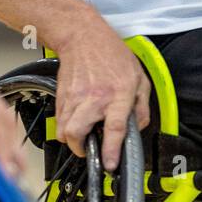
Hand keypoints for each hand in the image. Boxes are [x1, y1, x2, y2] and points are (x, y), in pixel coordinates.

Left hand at [0, 25, 24, 177]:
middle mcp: (4, 118)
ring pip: (14, 156)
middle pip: (15, 158)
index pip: (2, 147)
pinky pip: (6, 149)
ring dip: (1, 171)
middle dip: (4, 178)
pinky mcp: (1, 124)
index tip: (3, 187)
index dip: (2, 169)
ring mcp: (5, 121)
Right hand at [53, 13, 149, 171]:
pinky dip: (65, 126)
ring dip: (72, 139)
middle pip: (75, 133)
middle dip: (80, 149)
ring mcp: (74, 97)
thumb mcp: (139, 78)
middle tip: (90, 149)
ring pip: (63, 130)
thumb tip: (138, 128)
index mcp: (118, 94)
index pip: (114, 128)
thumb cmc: (111, 54)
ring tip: (83, 134)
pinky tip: (77, 119)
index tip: (109, 165)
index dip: (111, 151)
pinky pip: (59, 120)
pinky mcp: (62, 96)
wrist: (82, 36)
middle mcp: (94, 98)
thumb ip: (142, 106)